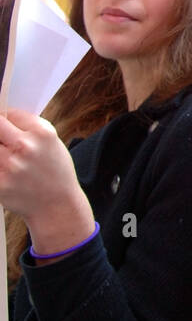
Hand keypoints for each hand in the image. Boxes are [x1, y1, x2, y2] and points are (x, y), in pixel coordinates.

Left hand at [0, 110, 93, 252]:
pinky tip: (8, 172)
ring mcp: (11, 165)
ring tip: (8, 157)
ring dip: (0, 150)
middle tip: (4, 140)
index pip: (11, 113)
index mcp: (42, 133)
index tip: (6, 124)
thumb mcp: (52, 144)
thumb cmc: (55, 172)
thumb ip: (29, 129)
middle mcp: (26, 147)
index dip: (7, 118)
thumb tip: (3, 118)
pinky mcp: (0, 183)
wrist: (57, 206)